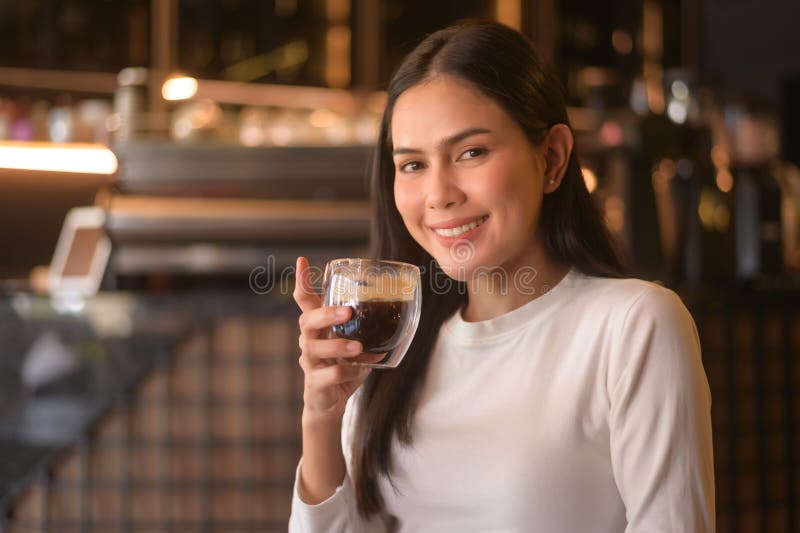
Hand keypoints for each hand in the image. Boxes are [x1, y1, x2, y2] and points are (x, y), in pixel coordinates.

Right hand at [293, 256, 372, 422]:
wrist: (328, 405)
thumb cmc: (341, 368)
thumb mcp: (354, 345)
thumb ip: (367, 331)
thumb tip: (397, 314)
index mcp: (318, 328)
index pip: (304, 300)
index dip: (302, 281)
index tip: (302, 260)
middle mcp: (309, 341)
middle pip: (306, 321)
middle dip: (326, 314)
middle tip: (348, 312)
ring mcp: (309, 363)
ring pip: (315, 348)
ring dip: (338, 345)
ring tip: (358, 348)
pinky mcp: (315, 384)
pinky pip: (329, 374)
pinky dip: (347, 372)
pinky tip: (360, 371)